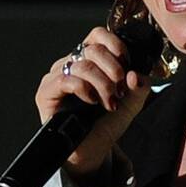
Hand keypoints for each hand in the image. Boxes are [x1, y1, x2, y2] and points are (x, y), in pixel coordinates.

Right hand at [34, 26, 154, 177]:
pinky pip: (65, 80)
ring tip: (110, 103)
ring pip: (83, 65)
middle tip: (121, 90)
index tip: (127, 65)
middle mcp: (71, 63)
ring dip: (103, 85)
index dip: (115, 45)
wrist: (92, 151)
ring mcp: (56, 76)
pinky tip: (92, 101)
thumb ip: (139, 87)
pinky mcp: (46, 93)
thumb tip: (136, 74)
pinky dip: (84, 89)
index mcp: (89, 60)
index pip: (98, 35)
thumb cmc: (106, 124)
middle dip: (114, 70)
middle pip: (93, 49)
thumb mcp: (130, 103)